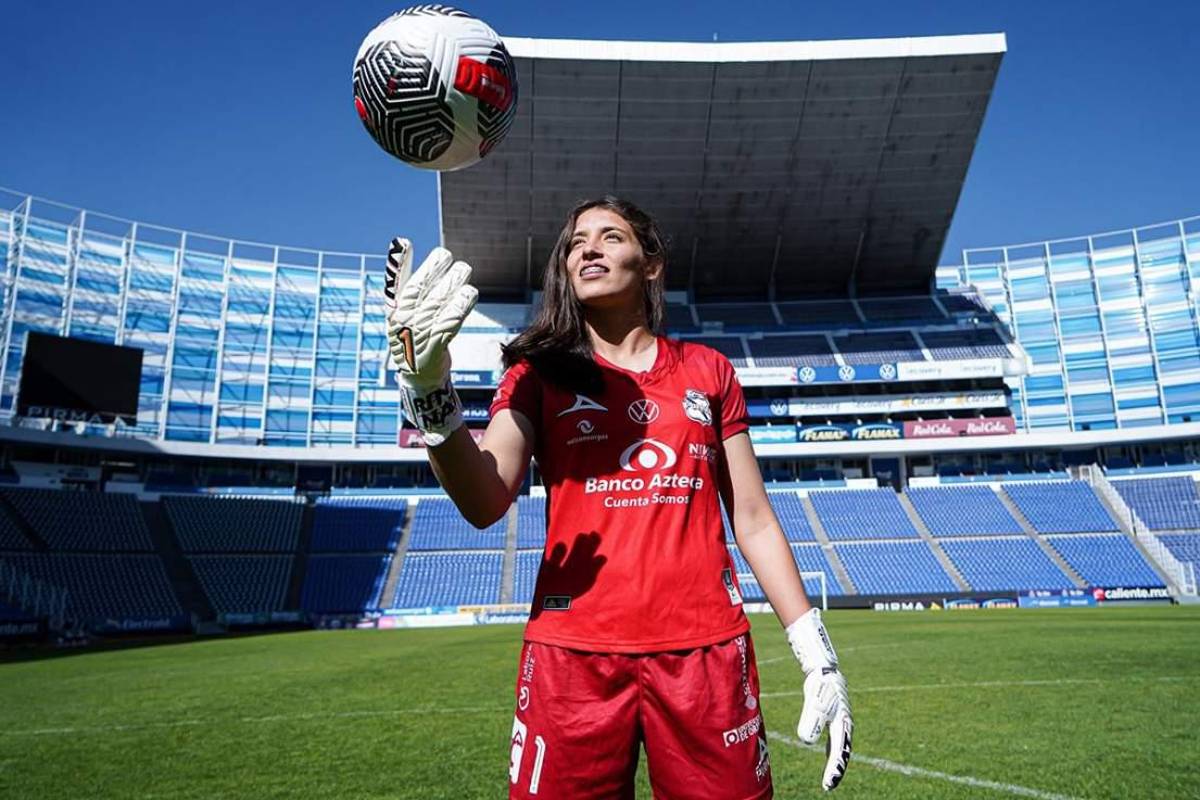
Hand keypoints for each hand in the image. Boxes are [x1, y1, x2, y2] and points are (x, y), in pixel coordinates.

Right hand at [384, 238, 477, 444]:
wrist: (423, 382)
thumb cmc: (417, 341)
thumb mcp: (407, 314)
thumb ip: (406, 284)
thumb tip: (403, 245)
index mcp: (394, 315)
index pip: (398, 286)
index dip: (399, 264)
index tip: (405, 241)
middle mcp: (402, 326)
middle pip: (420, 293)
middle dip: (435, 272)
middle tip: (451, 258)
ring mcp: (417, 339)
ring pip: (435, 306)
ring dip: (451, 286)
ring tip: (464, 271)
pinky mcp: (434, 351)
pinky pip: (448, 325)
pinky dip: (458, 308)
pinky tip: (469, 294)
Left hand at [786, 608, 852, 790]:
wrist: (823, 667)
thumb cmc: (820, 684)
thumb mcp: (814, 702)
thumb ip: (811, 720)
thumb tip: (806, 741)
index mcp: (843, 722)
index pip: (840, 751)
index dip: (834, 768)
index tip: (828, 783)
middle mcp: (844, 723)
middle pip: (843, 750)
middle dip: (837, 768)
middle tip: (829, 784)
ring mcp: (840, 719)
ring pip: (840, 744)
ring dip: (835, 759)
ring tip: (830, 776)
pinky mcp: (834, 715)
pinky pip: (835, 736)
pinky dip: (832, 747)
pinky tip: (826, 754)